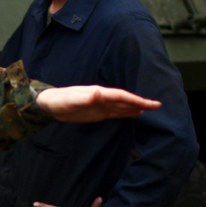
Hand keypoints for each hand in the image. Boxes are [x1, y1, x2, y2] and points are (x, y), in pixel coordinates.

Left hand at [36, 86, 159, 121]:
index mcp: (98, 93)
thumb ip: (84, 98)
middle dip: (141, 102)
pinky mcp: (97, 112)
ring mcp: (100, 104)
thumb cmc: (58, 101)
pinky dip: (126, 112)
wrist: (47, 104)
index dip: (136, 100)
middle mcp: (102, 97)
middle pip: (125, 100)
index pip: (121, 97)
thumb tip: (98, 93)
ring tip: (150, 109)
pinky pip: (115, 112)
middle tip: (158, 106)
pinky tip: (134, 113)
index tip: (150, 104)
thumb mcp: (70, 100)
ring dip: (136, 106)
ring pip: (122, 105)